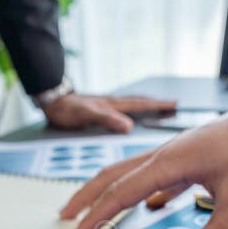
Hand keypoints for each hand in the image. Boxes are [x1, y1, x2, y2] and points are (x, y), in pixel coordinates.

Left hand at [43, 93, 176, 132]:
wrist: (52, 102)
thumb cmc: (68, 109)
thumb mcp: (88, 115)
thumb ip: (108, 120)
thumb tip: (128, 126)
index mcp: (114, 105)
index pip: (141, 105)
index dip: (158, 106)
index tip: (174, 105)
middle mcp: (113, 104)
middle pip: (140, 103)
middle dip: (157, 104)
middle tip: (173, 105)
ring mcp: (108, 107)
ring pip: (132, 106)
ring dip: (146, 107)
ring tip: (158, 109)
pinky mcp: (101, 111)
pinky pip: (123, 111)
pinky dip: (132, 112)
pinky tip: (131, 117)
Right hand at [60, 77, 227, 228]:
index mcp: (171, 161)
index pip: (121, 192)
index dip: (96, 216)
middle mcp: (170, 154)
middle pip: (116, 174)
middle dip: (88, 196)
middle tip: (65, 216)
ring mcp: (185, 153)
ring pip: (136, 173)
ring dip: (113, 192)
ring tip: (98, 209)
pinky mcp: (201, 156)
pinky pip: (163, 175)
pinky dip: (149, 191)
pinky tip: (155, 204)